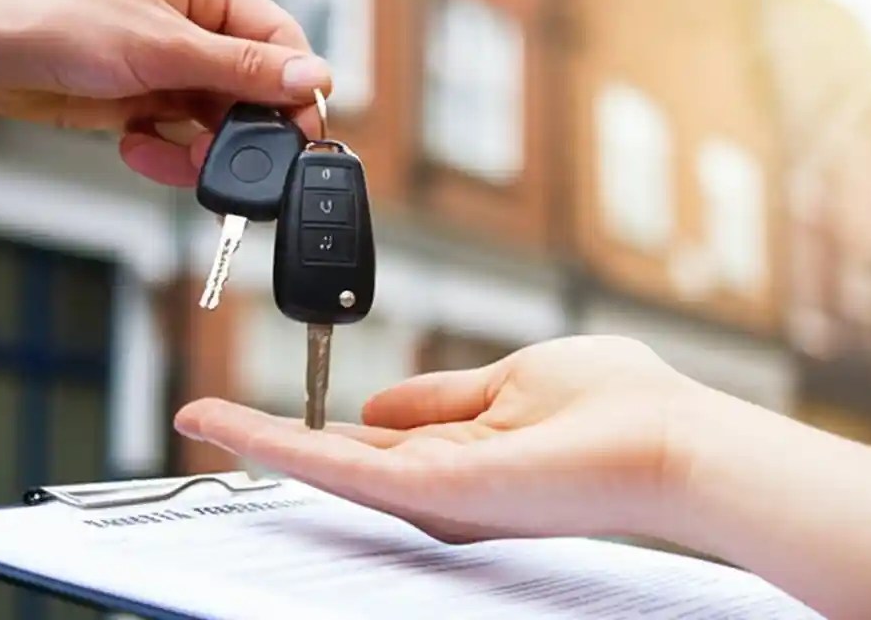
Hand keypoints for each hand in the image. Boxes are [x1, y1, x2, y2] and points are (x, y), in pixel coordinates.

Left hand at [0, 0, 328, 185]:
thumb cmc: (52, 20)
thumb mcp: (163, 47)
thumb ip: (243, 69)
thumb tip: (313, 77)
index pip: (278, 39)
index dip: (295, 87)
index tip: (304, 129)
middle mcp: (191, 25)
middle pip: (251, 87)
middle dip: (243, 128)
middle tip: (240, 159)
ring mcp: (166, 65)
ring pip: (215, 120)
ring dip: (202, 147)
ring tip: (180, 157)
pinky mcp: (141, 100)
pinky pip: (179, 136)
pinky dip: (166, 153)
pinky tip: (140, 146)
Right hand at [174, 336, 732, 543]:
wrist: (669, 445)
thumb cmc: (614, 408)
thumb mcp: (511, 380)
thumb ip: (440, 397)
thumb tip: (380, 404)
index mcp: (463, 450)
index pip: (374, 440)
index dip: (319, 426)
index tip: (271, 411)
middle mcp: (441, 481)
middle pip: (340, 462)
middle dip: (270, 443)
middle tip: (205, 422)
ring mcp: (436, 491)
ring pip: (328, 468)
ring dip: (259, 443)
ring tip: (201, 421)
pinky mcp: (436, 491)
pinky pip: (341, 468)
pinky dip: (281, 445)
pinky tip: (232, 427)